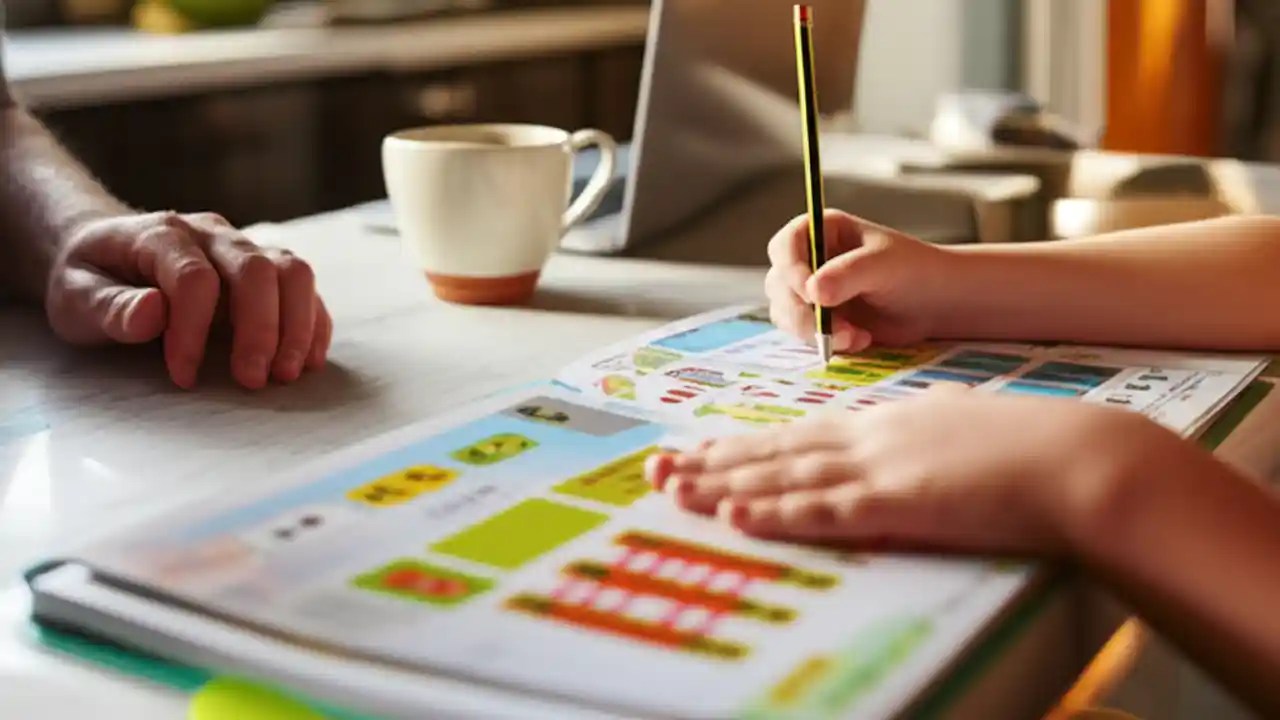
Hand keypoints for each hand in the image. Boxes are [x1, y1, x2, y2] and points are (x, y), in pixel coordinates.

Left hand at [44, 211, 332, 389]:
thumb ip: (109, 306)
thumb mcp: (75, 297)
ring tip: (286, 374)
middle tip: (252, 381)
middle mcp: (211, 234)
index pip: (194, 278)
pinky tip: (307, 360)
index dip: (194, 331)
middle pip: (256, 270)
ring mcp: (244, 248)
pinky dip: (312, 323)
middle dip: (260, 331)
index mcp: (161, 235)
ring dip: (296, 326)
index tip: (184, 376)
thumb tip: (153, 312)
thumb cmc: (91, 281)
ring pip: (292, 272)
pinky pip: (303, 288)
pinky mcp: (266, 269)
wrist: (109, 255)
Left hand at [646, 386, 1176, 555]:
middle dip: (712, 462)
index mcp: (884, 421)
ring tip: (672, 490)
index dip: (745, 445)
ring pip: (782, 479)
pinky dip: (773, 514)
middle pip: (775, 452)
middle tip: (658, 467)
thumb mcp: (962, 424)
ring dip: (722, 487)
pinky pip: (822, 512)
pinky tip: (734, 516)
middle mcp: (868, 438)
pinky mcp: (896, 503)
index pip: (798, 434)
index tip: (703, 449)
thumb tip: (916, 422)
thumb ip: (927, 425)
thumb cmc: (1028, 445)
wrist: (1074, 457)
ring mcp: (878, 468)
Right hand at [766, 210, 953, 352]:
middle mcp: (809, 258)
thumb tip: (812, 291)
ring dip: (814, 330)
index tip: (810, 293)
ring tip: (855, 336)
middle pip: (779, 284)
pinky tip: (859, 340)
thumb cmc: (914, 271)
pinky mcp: (816, 318)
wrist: (933, 304)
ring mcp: (809, 290)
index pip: (785, 245)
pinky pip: (801, 333)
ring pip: (785, 312)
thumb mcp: (883, 266)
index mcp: (822, 231)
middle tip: (828, 328)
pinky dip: (825, 342)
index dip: (790, 269)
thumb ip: (848, 274)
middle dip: (801, 311)